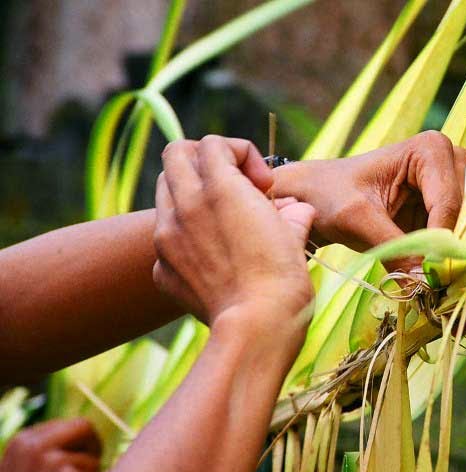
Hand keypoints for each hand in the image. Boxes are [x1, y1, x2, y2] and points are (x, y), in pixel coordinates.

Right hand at [0, 419, 100, 471]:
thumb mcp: (23, 470)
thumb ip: (46, 448)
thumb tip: (87, 429)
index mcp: (23, 441)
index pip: (73, 425)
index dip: (82, 443)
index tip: (77, 460)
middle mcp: (34, 447)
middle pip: (85, 428)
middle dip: (92, 448)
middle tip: (86, 470)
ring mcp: (49, 462)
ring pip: (91, 460)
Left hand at [153, 136, 315, 331]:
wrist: (257, 327)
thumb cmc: (283, 278)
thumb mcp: (296, 234)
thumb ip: (291, 211)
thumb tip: (295, 210)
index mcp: (219, 189)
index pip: (213, 143)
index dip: (242, 154)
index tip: (262, 183)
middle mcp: (186, 206)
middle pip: (176, 156)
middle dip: (204, 162)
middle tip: (232, 186)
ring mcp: (167, 238)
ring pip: (164, 193)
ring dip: (191, 195)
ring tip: (221, 220)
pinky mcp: (162, 269)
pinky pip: (165, 238)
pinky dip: (185, 237)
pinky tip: (212, 258)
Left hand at [271, 131, 465, 266]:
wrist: (314, 198)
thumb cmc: (329, 195)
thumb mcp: (357, 220)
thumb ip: (393, 247)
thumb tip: (424, 283)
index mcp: (430, 149)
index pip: (448, 202)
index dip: (442, 241)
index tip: (431, 277)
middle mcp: (449, 162)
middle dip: (454, 249)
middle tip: (440, 284)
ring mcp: (450, 186)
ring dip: (454, 256)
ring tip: (438, 285)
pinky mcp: (443, 210)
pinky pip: (457, 236)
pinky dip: (448, 259)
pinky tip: (437, 280)